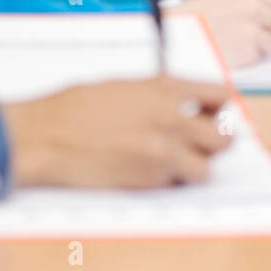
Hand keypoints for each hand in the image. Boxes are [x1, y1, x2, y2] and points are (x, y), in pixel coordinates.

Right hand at [3, 77, 230, 188]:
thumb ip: (159, 94)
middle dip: (214, 142)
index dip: (219, 108)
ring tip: (171, 163)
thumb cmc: (74, 108)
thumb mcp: (124, 85)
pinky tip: (145, 171)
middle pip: (224, 138)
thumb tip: (183, 105)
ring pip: (205, 169)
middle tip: (197, 143)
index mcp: (166, 89)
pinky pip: (175, 185)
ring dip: (194, 168)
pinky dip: (167, 182)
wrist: (45, 136)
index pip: (220, 96)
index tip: (214, 115)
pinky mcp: (149, 181)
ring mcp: (163, 152)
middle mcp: (172, 119)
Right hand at [170, 0, 270, 67]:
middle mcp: (252, 7)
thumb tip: (267, 15)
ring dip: (259, 48)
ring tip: (236, 45)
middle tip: (256, 38)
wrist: (173, 38)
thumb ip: (246, 3)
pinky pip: (259, 57)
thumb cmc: (190, 20)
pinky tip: (231, 53)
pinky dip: (248, 60)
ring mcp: (252, 29)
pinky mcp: (248, 50)